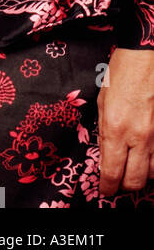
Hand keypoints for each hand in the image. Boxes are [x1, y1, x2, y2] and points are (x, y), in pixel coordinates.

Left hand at [98, 46, 153, 195]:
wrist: (145, 59)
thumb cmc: (120, 76)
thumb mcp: (102, 102)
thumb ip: (104, 131)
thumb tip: (105, 154)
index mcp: (116, 129)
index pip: (112, 171)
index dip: (107, 186)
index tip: (104, 190)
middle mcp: (139, 137)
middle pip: (136, 180)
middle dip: (125, 186)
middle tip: (117, 181)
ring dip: (143, 175)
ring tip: (132, 167)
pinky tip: (146, 156)